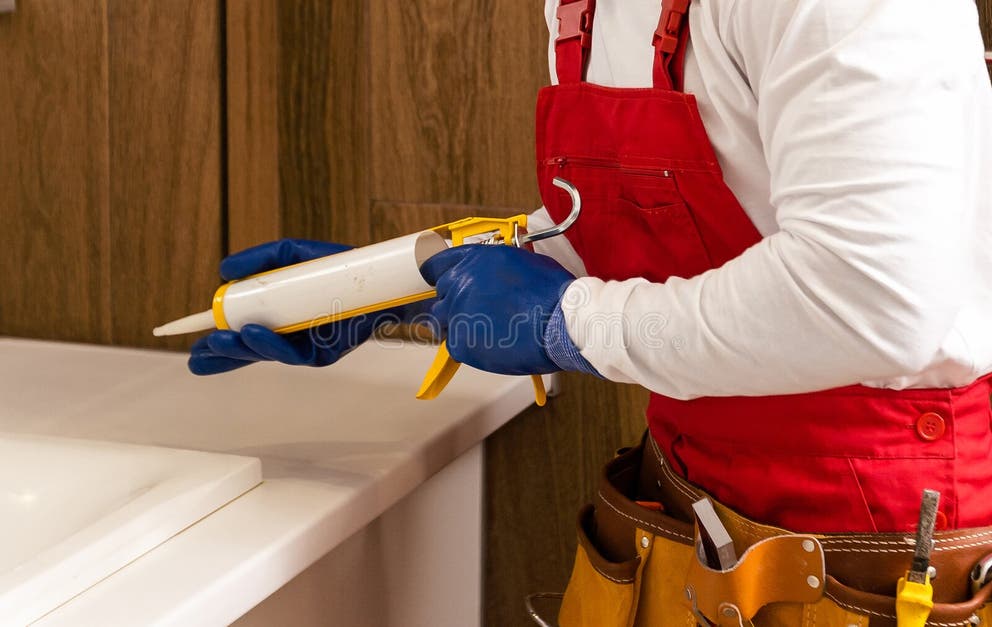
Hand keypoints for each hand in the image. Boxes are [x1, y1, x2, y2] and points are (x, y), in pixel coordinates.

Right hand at [188, 239, 404, 374]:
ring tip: (219, 340)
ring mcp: (308, 345)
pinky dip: (272, 344)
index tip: (189, 346)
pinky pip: (295, 352)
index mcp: (281, 317)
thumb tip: (224, 269)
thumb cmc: (341, 266)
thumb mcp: (296, 254)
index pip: (243, 333)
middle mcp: (291, 335)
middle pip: (250, 351)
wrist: (383, 278)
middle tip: (197, 356)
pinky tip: (252, 334)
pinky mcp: (327, 351)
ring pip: (269, 354)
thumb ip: (263, 259)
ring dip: (242, 348)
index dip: (218, 342)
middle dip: (223, 355)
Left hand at [419, 245, 575, 374]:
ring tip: (487, 331)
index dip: (438, 273)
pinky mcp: (461, 342)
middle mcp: (460, 283)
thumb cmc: (551, 293)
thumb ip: (494, 267)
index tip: (440, 280)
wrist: (560, 323)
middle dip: (456, 302)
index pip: (436, 264)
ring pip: (444, 322)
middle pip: (442, 295)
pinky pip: (455, 346)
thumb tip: (491, 275)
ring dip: (460, 325)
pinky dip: (470, 347)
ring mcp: (458, 313)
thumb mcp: (523, 261)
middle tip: (478, 311)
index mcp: (474, 259)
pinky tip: (493, 344)